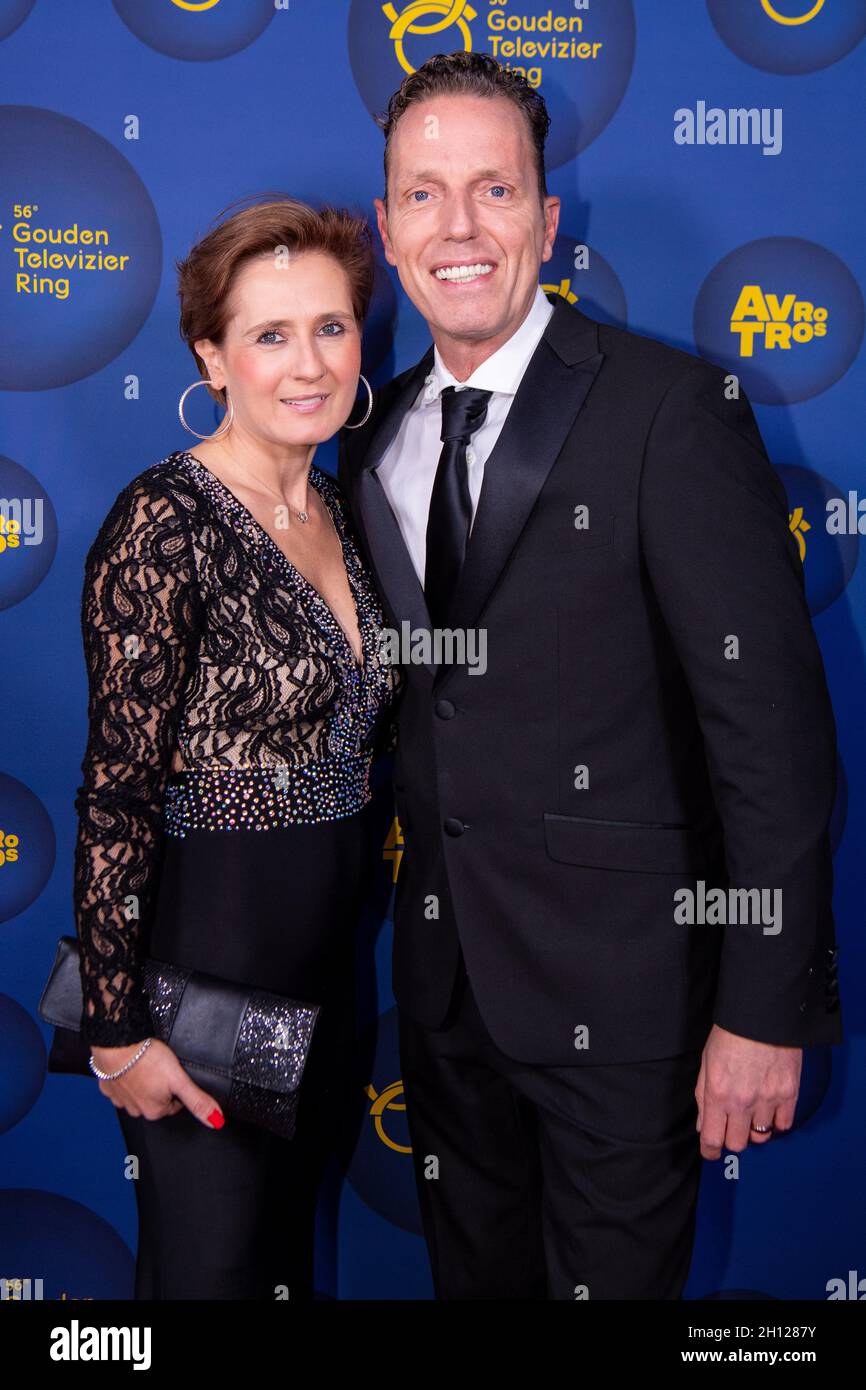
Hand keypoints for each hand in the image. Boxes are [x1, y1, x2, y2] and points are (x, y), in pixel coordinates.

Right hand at [90, 1039, 224, 1127]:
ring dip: (142, 1082)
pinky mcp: (106, 1086)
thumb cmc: (147, 1059)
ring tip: (146, 1064)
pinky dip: (125, 1077)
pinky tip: (129, 1064)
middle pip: (156, 1100)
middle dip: (160, 1086)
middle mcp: (135, 1110)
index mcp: (154, 1111)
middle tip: (161, 1067)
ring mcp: (119, 1099)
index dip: (178, 1088)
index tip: (176, 1076)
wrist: (116, 1044)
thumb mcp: (180, 1079)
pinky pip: (120, 1085)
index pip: (174, 1104)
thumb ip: (198, 1100)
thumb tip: (216, 1121)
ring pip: (137, 1094)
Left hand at [694, 1024, 801, 1159]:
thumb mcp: (707, 1062)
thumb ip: (702, 1095)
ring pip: (761, 1137)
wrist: (762, 1014)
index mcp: (717, 1093)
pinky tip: (770, 1110)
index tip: (710, 1152)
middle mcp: (741, 1102)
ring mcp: (767, 1100)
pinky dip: (777, 1122)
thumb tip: (703, 1123)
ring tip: (752, 1113)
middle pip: (736, 1144)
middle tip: (732, 1127)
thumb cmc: (731, 1033)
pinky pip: (784, 1125)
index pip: (711, 1139)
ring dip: (754, 1129)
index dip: (709, 1151)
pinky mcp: (788, 1094)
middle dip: (731, 1139)